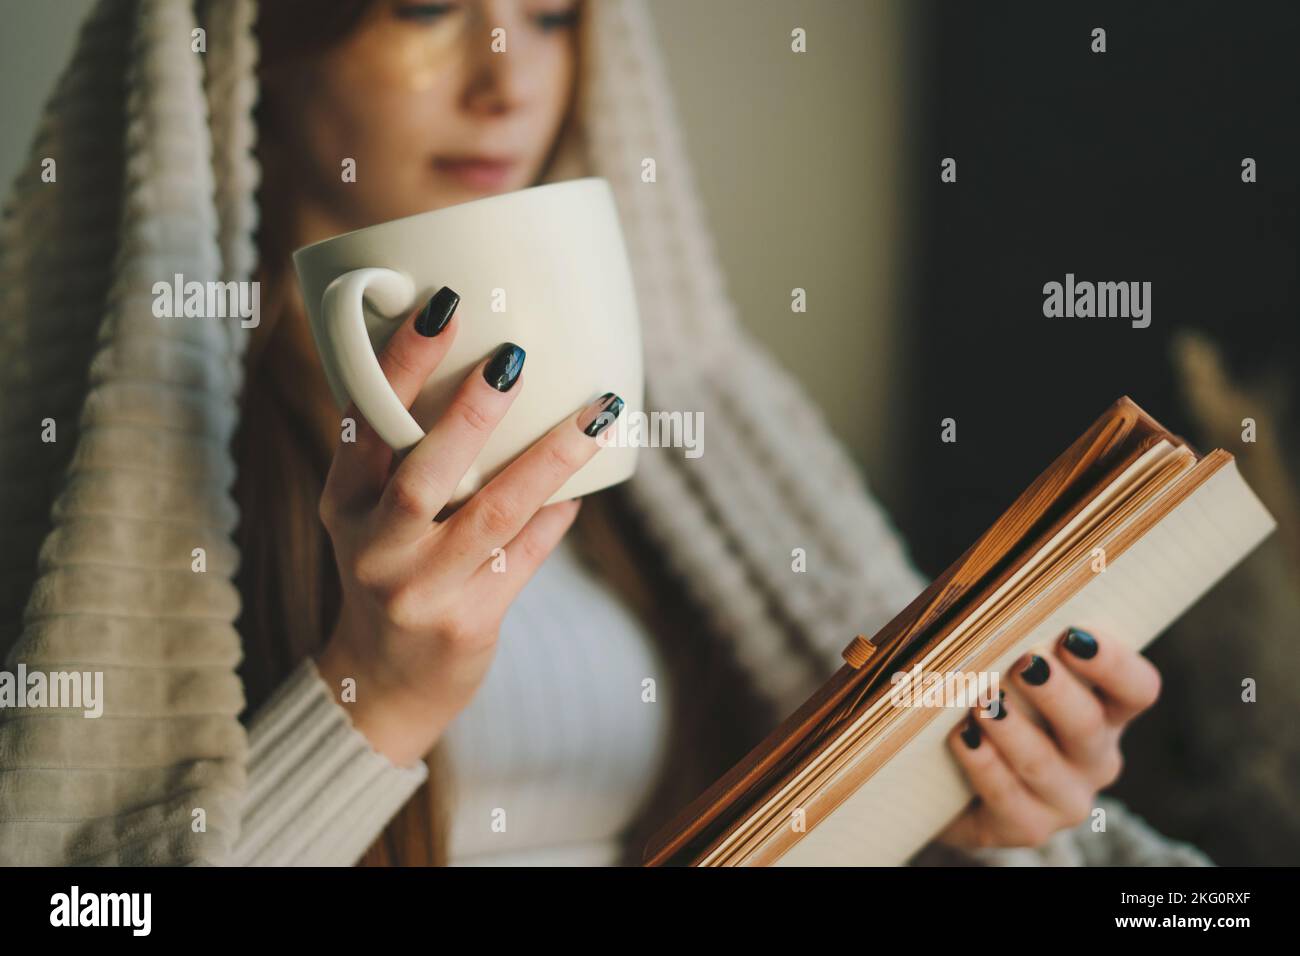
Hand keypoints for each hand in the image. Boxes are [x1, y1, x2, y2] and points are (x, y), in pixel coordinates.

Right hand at [313, 289, 623, 765]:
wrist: (382, 685)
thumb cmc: (388, 572)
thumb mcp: (367, 515)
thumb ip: (401, 454)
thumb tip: (487, 365)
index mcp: (342, 503)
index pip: (364, 423)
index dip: (400, 364)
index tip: (443, 308)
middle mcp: (372, 548)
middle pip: (423, 473)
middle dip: (468, 413)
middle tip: (512, 357)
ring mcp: (420, 591)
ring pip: (493, 513)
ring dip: (549, 458)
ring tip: (596, 413)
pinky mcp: (468, 625)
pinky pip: (524, 558)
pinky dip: (556, 518)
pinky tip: (585, 484)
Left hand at [939, 627, 1160, 849]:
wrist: (947, 776)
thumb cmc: (987, 698)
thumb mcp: (1007, 666)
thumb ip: (1017, 634)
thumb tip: (996, 586)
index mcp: (1106, 710)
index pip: (1137, 688)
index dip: (1113, 663)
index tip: (1074, 634)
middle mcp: (1095, 757)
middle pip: (1089, 725)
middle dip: (1055, 692)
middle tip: (1024, 663)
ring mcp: (1065, 798)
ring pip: (1043, 763)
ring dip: (1011, 729)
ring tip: (981, 700)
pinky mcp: (1028, 826)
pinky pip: (1008, 799)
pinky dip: (984, 765)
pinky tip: (963, 737)